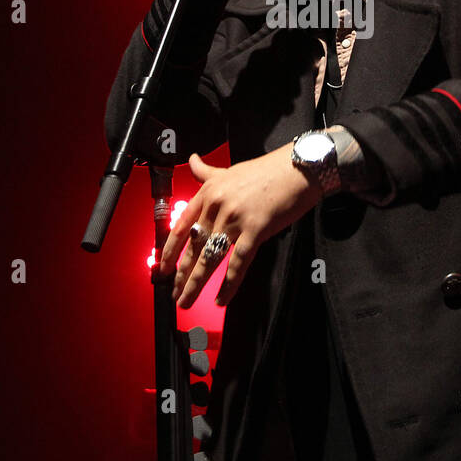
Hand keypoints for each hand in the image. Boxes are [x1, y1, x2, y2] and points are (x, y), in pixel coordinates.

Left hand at [161, 144, 322, 307]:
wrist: (297, 168)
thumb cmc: (266, 170)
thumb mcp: (229, 169)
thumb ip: (206, 171)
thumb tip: (192, 160)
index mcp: (208, 192)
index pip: (182, 226)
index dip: (171, 250)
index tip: (163, 267)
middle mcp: (217, 206)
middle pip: (194, 247)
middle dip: (182, 274)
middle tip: (175, 293)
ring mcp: (235, 219)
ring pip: (210, 258)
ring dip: (196, 283)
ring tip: (186, 300)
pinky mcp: (256, 230)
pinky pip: (238, 263)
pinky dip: (229, 284)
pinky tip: (220, 299)